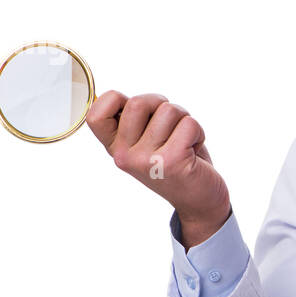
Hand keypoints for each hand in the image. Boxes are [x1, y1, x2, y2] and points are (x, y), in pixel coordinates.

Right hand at [87, 91, 231, 240]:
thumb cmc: (174, 161)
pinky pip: (189, 123)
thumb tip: (111, 95)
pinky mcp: (172, 161)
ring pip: (169, 110)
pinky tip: (193, 151)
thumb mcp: (145, 141)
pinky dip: (198, 132)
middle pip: (138, 102)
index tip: (139, 115)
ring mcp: (146, 160)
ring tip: (183, 142)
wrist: (200, 200)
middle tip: (170, 128)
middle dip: (161, 105)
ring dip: (183, 120)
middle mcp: (125, 156)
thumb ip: (130, 120)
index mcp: (115, 148)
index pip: (95, 113)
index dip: (117, 100)